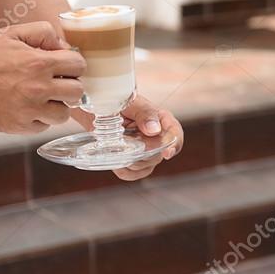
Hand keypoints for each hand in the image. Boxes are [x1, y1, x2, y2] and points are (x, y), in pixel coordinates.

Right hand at [0, 21, 84, 133]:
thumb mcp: (11, 33)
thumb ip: (43, 33)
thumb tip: (64, 46)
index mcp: (39, 63)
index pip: (79, 65)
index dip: (73, 64)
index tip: (64, 67)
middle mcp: (38, 88)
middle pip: (78, 92)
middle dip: (69, 85)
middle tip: (56, 83)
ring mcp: (28, 110)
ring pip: (64, 114)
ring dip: (57, 106)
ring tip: (41, 97)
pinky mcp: (17, 127)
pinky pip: (43, 126)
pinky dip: (38, 119)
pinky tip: (25, 108)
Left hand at [70, 94, 184, 180]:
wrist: (99, 107)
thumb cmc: (117, 100)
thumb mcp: (131, 102)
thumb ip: (145, 113)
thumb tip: (154, 130)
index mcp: (162, 120)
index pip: (175, 135)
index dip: (173, 145)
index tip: (166, 153)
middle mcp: (158, 137)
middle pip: (158, 155)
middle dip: (142, 153)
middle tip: (125, 143)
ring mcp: (146, 151)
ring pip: (146, 166)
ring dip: (131, 161)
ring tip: (117, 148)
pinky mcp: (134, 160)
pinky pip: (133, 173)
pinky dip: (124, 171)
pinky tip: (117, 162)